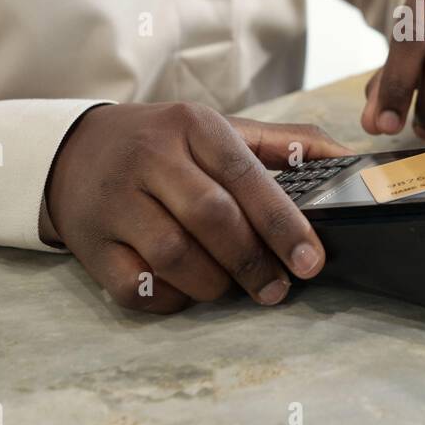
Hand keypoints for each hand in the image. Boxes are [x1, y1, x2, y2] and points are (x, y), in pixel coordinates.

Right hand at [45, 103, 351, 312]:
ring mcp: (115, 201)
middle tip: (279, 288)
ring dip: (215, 283)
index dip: (283, 223)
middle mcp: (151, 158)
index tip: (312, 260)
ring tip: (235, 288)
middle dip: (254, 262)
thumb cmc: (165, 144)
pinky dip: (171, 298)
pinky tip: (189, 290)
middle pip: (211, 218)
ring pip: (174, 256)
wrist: (74, 151)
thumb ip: (286, 144)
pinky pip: (136, 286)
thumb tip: (350, 162)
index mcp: (193, 126)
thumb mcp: (220, 128)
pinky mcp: (90, 243)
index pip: (246, 176)